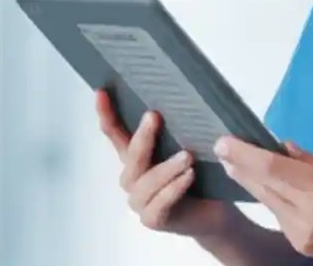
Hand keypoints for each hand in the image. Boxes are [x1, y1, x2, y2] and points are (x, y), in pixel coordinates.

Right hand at [95, 89, 237, 237]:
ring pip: (145, 183)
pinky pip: (159, 204)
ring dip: (165, 168)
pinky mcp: (153, 220)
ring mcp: (140, 201)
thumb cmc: (196, 175)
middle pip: (130, 158)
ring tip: (187, 156)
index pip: (115, 133)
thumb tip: (179, 97)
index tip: (101, 92)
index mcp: (135, 157)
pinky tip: (188, 177)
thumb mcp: (184, 146)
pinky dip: (174, 189)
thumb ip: (175, 129)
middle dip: (141, 138)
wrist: (212, 213)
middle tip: (154, 117)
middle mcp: (132, 178)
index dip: (106, 114)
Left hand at [214, 137, 312, 265]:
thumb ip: (309, 160)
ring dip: (249, 182)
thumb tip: (281, 147)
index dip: (244, 155)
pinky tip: (264, 187)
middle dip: (238, 166)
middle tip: (221, 149)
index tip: (224, 142)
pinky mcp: (299, 243)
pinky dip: (270, 198)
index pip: (272, 168)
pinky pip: (278, 215)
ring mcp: (301, 231)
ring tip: (235, 164)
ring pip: (267, 200)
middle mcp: (308, 210)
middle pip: (263, 184)